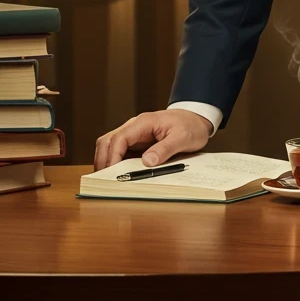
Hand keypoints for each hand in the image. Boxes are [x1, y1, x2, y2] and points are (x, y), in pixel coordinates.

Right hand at [94, 109, 211, 171]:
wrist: (196, 119)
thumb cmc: (190, 126)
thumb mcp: (182, 138)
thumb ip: (164, 149)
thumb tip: (147, 162)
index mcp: (143, 123)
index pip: (119, 138)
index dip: (113, 156)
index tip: (112, 173)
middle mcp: (134, 127)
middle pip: (108, 141)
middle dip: (103, 160)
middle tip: (105, 181)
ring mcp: (134, 135)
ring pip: (110, 146)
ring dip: (107, 162)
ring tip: (109, 180)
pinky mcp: (136, 143)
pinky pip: (120, 152)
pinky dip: (116, 163)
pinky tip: (120, 176)